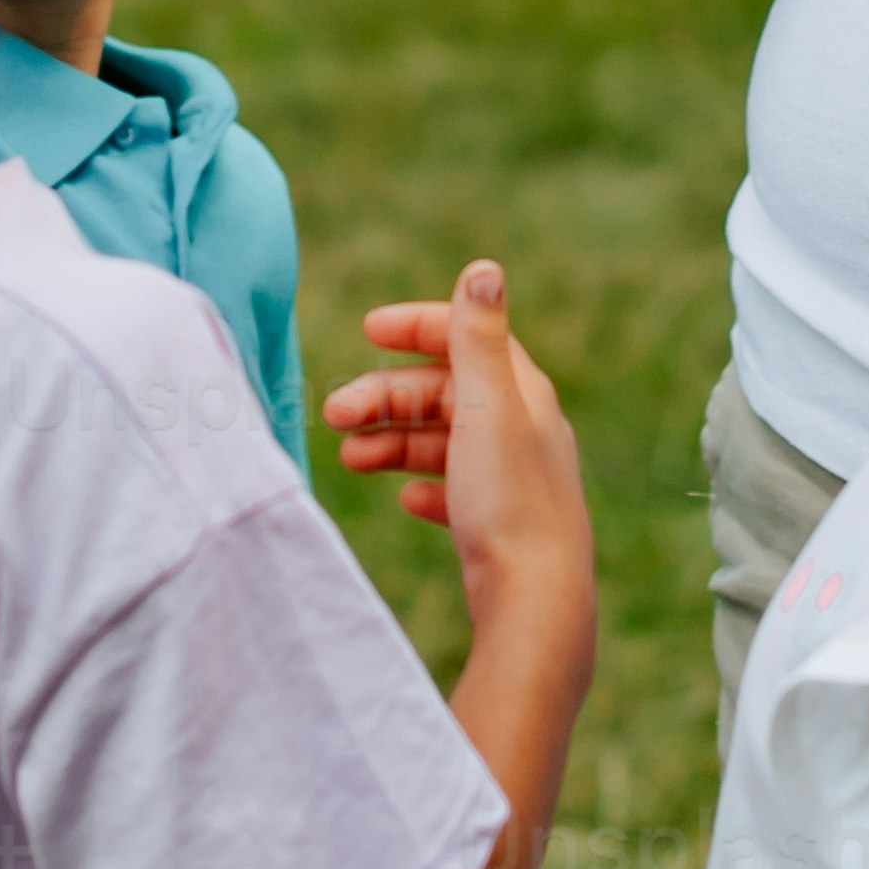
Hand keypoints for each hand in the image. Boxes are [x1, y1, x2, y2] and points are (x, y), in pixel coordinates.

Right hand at [322, 260, 589, 628]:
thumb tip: (485, 266)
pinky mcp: (498, 524)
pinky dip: (424, 486)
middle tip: (333, 415)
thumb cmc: (509, 502)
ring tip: (349, 459)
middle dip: (385, 396)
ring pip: (441, 441)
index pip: (467, 338)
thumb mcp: (487, 408)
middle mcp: (521, 429)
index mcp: (522, 393)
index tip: (369, 329)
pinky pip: (453, 490)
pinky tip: (406, 501)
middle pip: (443, 392)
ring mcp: (510, 478)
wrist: (535, 601)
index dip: (418, 327)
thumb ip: (477, 339)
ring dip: (392, 441)